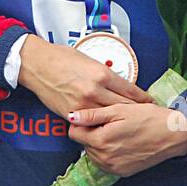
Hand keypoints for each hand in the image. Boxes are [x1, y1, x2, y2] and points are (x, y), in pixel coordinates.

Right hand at [16, 36, 149, 118]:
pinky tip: (107, 127)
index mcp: (102, 74)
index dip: (143, 99)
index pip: (131, 91)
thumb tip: (119, 84)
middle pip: (125, 107)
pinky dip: (100, 125)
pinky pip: (91, 122)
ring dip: (120, 121)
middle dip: (136, 112)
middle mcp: (95, 90)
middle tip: (146, 117)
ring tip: (130, 125)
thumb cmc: (60, 58)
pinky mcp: (72, 114)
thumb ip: (105, 74)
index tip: (149, 103)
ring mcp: (83, 104)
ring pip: (109, 118)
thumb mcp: (89, 59)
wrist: (37, 64)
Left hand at [67, 102, 186, 176]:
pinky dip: (108, 153)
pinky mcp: (122, 172)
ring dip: (99, 143)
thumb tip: (71, 116)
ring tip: (117, 131)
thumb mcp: (119, 110)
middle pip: (83, 143)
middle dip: (91, 132)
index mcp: (101, 140)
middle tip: (109, 123)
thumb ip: (92, 115)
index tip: (93, 117)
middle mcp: (105, 158)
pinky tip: (122, 142)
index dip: (81, 122)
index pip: (74, 133)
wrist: (172, 134)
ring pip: (92, 153)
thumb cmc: (148, 118)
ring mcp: (113, 168)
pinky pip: (105, 162)